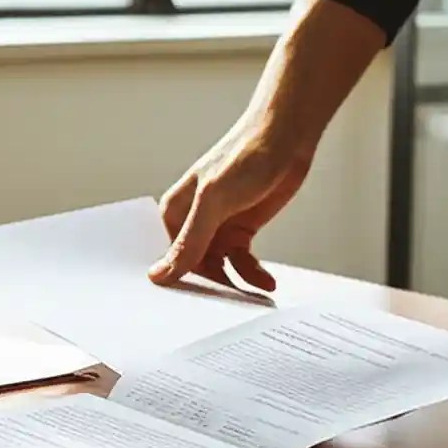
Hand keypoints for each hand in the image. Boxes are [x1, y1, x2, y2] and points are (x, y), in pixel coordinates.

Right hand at [145, 0, 385, 291]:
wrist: (287, 137)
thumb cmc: (245, 156)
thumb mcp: (213, 202)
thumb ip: (189, 241)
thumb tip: (160, 274)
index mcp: (174, 213)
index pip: (164, 257)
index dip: (171, 281)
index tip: (179, 308)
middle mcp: (193, 223)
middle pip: (193, 268)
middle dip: (206, 287)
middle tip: (219, 310)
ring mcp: (218, 227)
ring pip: (219, 269)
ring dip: (235, 284)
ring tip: (249, 297)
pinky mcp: (242, 230)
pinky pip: (242, 263)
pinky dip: (253, 274)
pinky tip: (266, 283)